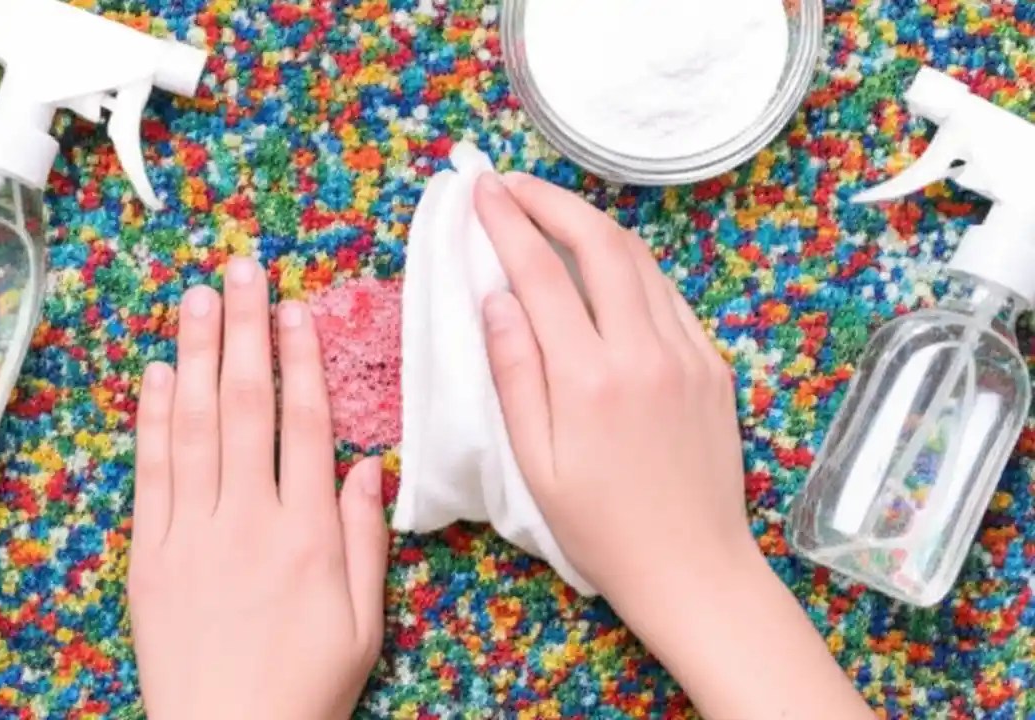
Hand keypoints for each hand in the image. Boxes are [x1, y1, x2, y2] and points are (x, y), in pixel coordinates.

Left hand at [128, 258, 388, 719]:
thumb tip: (367, 464)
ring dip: (194, 356)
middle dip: (244, 331)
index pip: (302, 424)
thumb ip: (365, 539)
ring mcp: (191, 535)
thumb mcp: (364, 624)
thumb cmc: (306, 688)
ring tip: (197, 298)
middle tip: (242, 269)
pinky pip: (150, 475)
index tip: (294, 308)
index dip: (298, 359)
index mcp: (307, 535)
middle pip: (243, 406)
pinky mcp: (148, 556)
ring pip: (192, 427)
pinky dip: (151, 420)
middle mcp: (248, 521)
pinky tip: (155, 375)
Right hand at [474, 173, 871, 719]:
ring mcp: (687, 352)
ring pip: (639, 259)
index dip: (506, 222)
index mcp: (589, 377)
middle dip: (551, 200)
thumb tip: (494, 298)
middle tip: (511, 185)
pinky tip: (604, 266)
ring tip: (551, 212)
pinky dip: (630, 264)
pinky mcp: (712, 364)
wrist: (693, 567)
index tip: (480, 191)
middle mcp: (644, 350)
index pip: (540, 273)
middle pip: (599, 243)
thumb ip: (514, 374)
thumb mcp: (535, 463)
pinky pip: (667, 294)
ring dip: (592, 224)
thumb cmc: (600, 527)